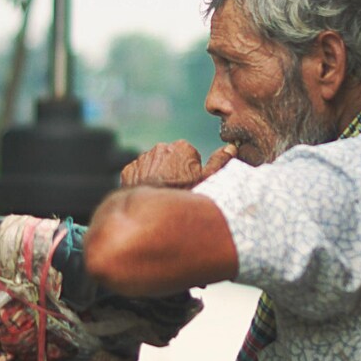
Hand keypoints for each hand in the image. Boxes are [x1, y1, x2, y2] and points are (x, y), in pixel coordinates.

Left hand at [121, 141, 237, 187]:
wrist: (152, 213)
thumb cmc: (184, 196)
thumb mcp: (208, 181)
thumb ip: (220, 162)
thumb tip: (231, 147)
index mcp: (183, 147)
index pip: (191, 157)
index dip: (192, 172)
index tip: (191, 184)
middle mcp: (161, 147)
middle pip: (172, 159)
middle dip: (175, 171)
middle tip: (178, 190)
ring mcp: (143, 158)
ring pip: (155, 166)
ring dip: (159, 175)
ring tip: (164, 194)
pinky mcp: (130, 169)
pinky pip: (139, 173)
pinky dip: (143, 181)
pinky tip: (150, 194)